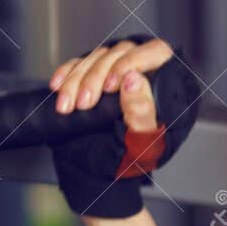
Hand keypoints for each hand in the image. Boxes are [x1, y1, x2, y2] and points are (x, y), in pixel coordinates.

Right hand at [48, 33, 201, 218]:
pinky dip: (66, 74)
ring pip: (98, 56)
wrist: (98, 174)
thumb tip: (134, 79)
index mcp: (168, 87)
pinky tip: (58, 90)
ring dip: (78, 80)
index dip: (134, 60)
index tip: (113, 84)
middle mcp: (144, 74)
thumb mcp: (140, 143)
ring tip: (70, 107)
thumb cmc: (129, 161)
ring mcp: (117, 72)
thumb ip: (142, 112)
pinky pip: (78, 63)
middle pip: (122, 52)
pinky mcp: (93, 77)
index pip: (158, 52)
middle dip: (97, 76)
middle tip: (86, 104)